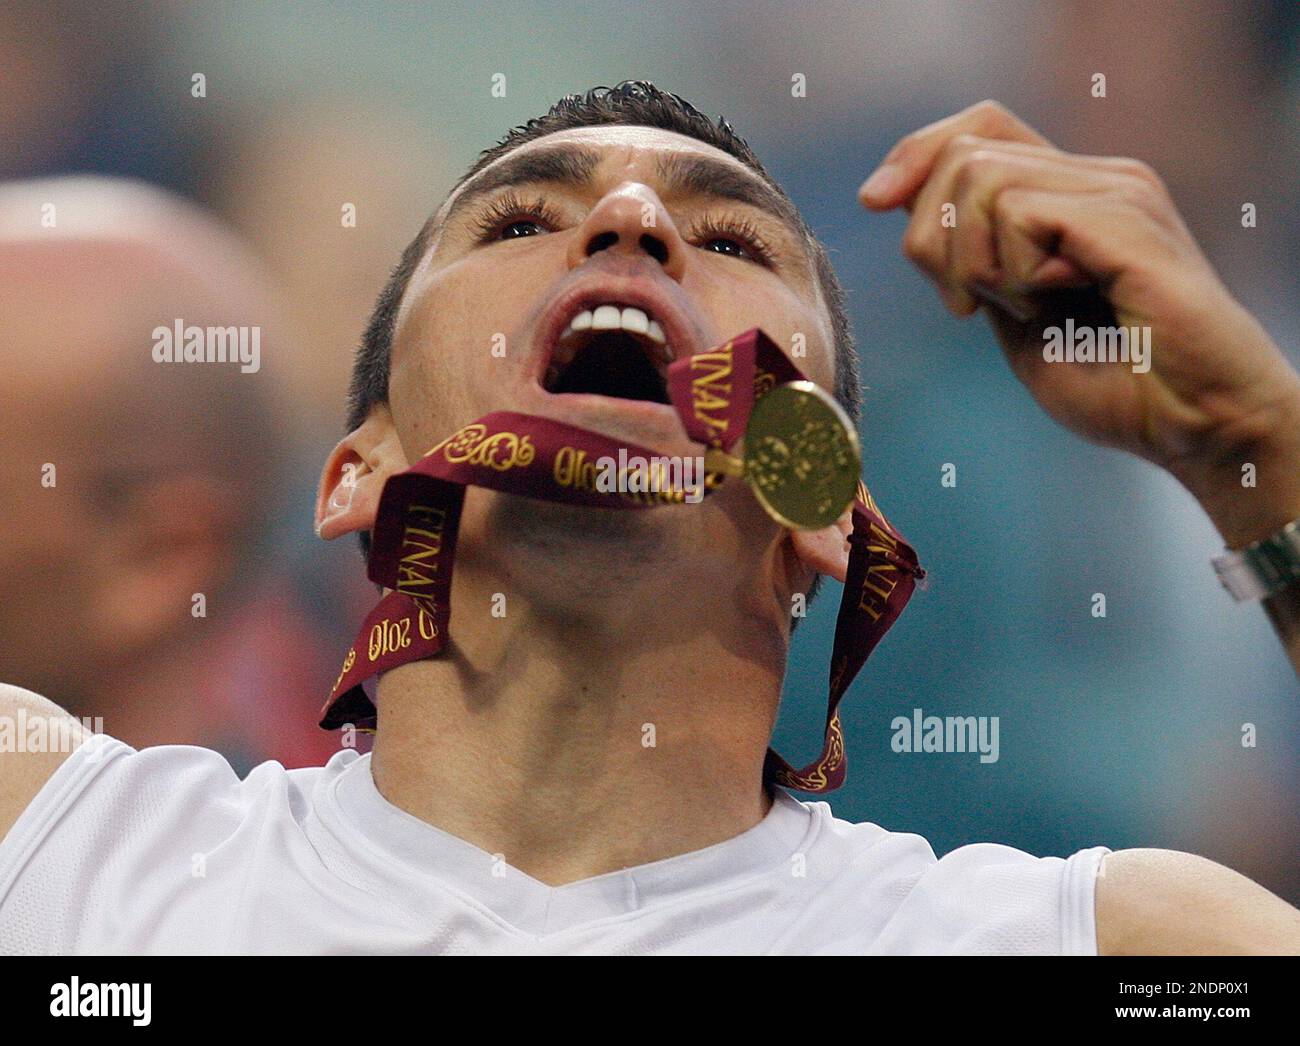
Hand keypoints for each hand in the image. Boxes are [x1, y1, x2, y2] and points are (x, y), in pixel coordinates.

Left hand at [860, 100, 1299, 546]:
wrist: (1194, 425)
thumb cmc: (1114, 386)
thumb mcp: (1016, 317)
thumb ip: (973, 261)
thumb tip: (898, 203)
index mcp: (1070, 195)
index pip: (978, 128)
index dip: (914, 155)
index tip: (873, 202)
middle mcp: (1096, 176)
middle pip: (963, 152)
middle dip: (935, 239)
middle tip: (973, 306)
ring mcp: (1116, 190)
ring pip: (980, 178)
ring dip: (976, 263)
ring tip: (1027, 309)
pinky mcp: (1126, 217)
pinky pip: (1019, 211)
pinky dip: (1013, 272)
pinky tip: (1055, 304)